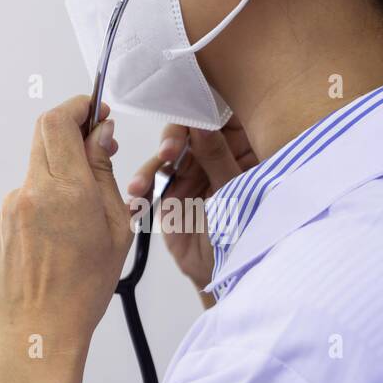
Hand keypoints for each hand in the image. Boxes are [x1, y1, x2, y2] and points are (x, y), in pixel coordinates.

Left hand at [0, 96, 128, 382]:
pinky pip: (28, 196)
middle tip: (98, 148)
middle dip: (71, 131)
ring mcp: (10, 208)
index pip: (58, 121)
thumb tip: (100, 134)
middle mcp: (30, 192)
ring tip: (86, 209)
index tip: (98, 113)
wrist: (38, 331)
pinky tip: (63, 232)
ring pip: (37, 168)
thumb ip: (104, 174)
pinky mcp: (0, 224)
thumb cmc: (83, 289)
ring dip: (61, 170)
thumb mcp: (115, 228)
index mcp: (63, 189)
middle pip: (44, 135)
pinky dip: (48, 198)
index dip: (78, 107)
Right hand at [127, 116, 256, 306]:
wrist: (228, 273)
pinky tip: (135, 196)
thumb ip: (217, 156)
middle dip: (172, 140)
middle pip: (188, 132)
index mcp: (243, 147)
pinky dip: (141, 187)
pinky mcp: (172, 192)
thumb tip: (199, 123)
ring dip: (151, 168)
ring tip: (141, 186)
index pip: (221, 116)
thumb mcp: (236, 190)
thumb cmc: (248, 232)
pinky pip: (152, 182)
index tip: (186, 113)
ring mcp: (192, 173)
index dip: (202, 109)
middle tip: (168, 153)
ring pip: (166, 157)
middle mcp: (216, 155)